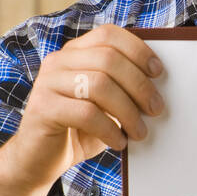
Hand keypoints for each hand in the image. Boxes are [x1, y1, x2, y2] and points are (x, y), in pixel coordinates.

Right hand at [5, 24, 165, 191]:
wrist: (38, 160)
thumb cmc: (78, 131)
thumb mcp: (104, 106)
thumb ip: (122, 89)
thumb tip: (158, 87)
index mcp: (74, 53)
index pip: (108, 35)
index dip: (137, 50)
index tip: (158, 72)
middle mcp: (58, 61)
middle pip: (108, 59)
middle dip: (139, 85)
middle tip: (156, 109)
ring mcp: (47, 82)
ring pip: (99, 85)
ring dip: (128, 111)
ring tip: (140, 132)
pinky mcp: (43, 108)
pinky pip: (85, 113)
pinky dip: (110, 130)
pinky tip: (119, 143)